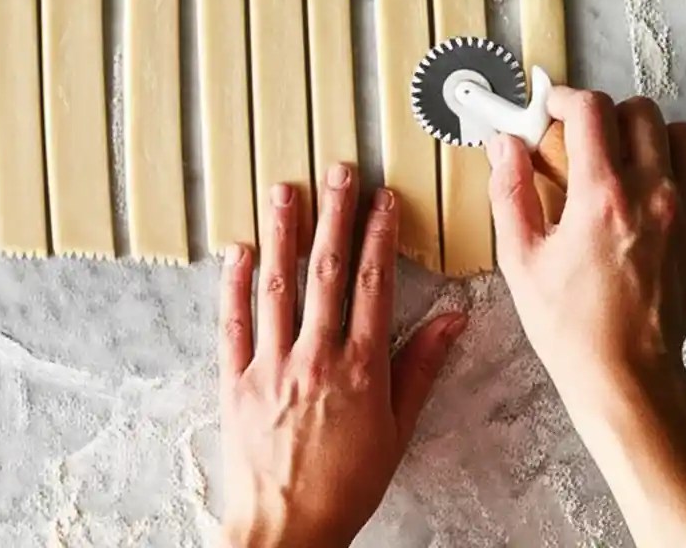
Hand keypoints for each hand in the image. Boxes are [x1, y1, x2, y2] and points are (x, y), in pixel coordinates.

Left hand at [217, 164, 466, 547]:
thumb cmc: (345, 485)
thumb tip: (451, 320)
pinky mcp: (236, 381)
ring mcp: (271, 366)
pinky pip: (233, 324)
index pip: (371, 284)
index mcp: (360, 367)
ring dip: (282, 234)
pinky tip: (239, 250)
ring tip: (285, 191)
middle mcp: (314, 357)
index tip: (381, 200)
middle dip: (333, 216)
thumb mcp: (398, 430)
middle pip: (325, 272)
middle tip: (337, 172)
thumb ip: (420, 368)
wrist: (287, 528)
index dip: (376, 236)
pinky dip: (234, 285)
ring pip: (277, 287)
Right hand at [486, 89, 685, 545]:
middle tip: (583, 140)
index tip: (552, 110)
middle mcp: (652, 195)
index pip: (591, 110)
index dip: (565, 99)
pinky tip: (669, 187)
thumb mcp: (520, 258)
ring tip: (626, 160)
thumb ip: (510, 192)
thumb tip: (503, 146)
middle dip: (606, 115)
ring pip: (684, 136)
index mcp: (601, 197)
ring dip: (651, 136)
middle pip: (640, 112)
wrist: (624, 373)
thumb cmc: (571, 325)